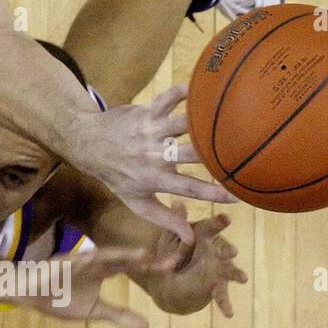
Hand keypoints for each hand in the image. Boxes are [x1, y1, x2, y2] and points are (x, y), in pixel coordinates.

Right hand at [21, 245, 175, 327]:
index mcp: (103, 269)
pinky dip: (107, 258)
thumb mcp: (94, 310)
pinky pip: (91, 260)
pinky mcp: (70, 262)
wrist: (27, 291)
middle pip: (129, 259)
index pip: (133, 266)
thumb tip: (147, 326)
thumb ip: (119, 315)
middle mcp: (97, 261)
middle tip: (177, 259)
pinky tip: (120, 259)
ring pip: (113, 257)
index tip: (176, 266)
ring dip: (132, 257)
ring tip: (153, 257)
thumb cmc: (57, 298)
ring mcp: (84, 260)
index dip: (153, 266)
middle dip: (151, 260)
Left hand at [70, 83, 234, 242]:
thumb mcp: (136, 201)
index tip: (235, 194)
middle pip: (189, 154)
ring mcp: (150, 131)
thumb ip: (164, 219)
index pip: (187, 187)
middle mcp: (153, 155)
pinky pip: (166, 99)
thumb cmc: (117, 175)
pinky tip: (199, 88)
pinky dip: (181, 93)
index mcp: (154, 178)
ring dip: (202, 122)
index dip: (211, 192)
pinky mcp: (146, 112)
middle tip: (240, 152)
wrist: (87, 143)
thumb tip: (190, 239)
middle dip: (213, 153)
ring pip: (181, 125)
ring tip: (226, 119)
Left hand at [148, 206, 248, 316]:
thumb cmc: (174, 248)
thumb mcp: (170, 236)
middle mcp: (215, 250)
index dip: (219, 222)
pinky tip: (229, 314)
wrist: (173, 274)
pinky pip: (221, 295)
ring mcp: (219, 268)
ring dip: (234, 273)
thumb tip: (178, 202)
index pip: (211, 226)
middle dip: (227, 250)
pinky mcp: (218, 285)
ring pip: (228, 270)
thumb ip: (175, 223)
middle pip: (223, 248)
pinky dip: (225, 304)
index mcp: (203, 235)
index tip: (226, 218)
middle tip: (231, 251)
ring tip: (242, 278)